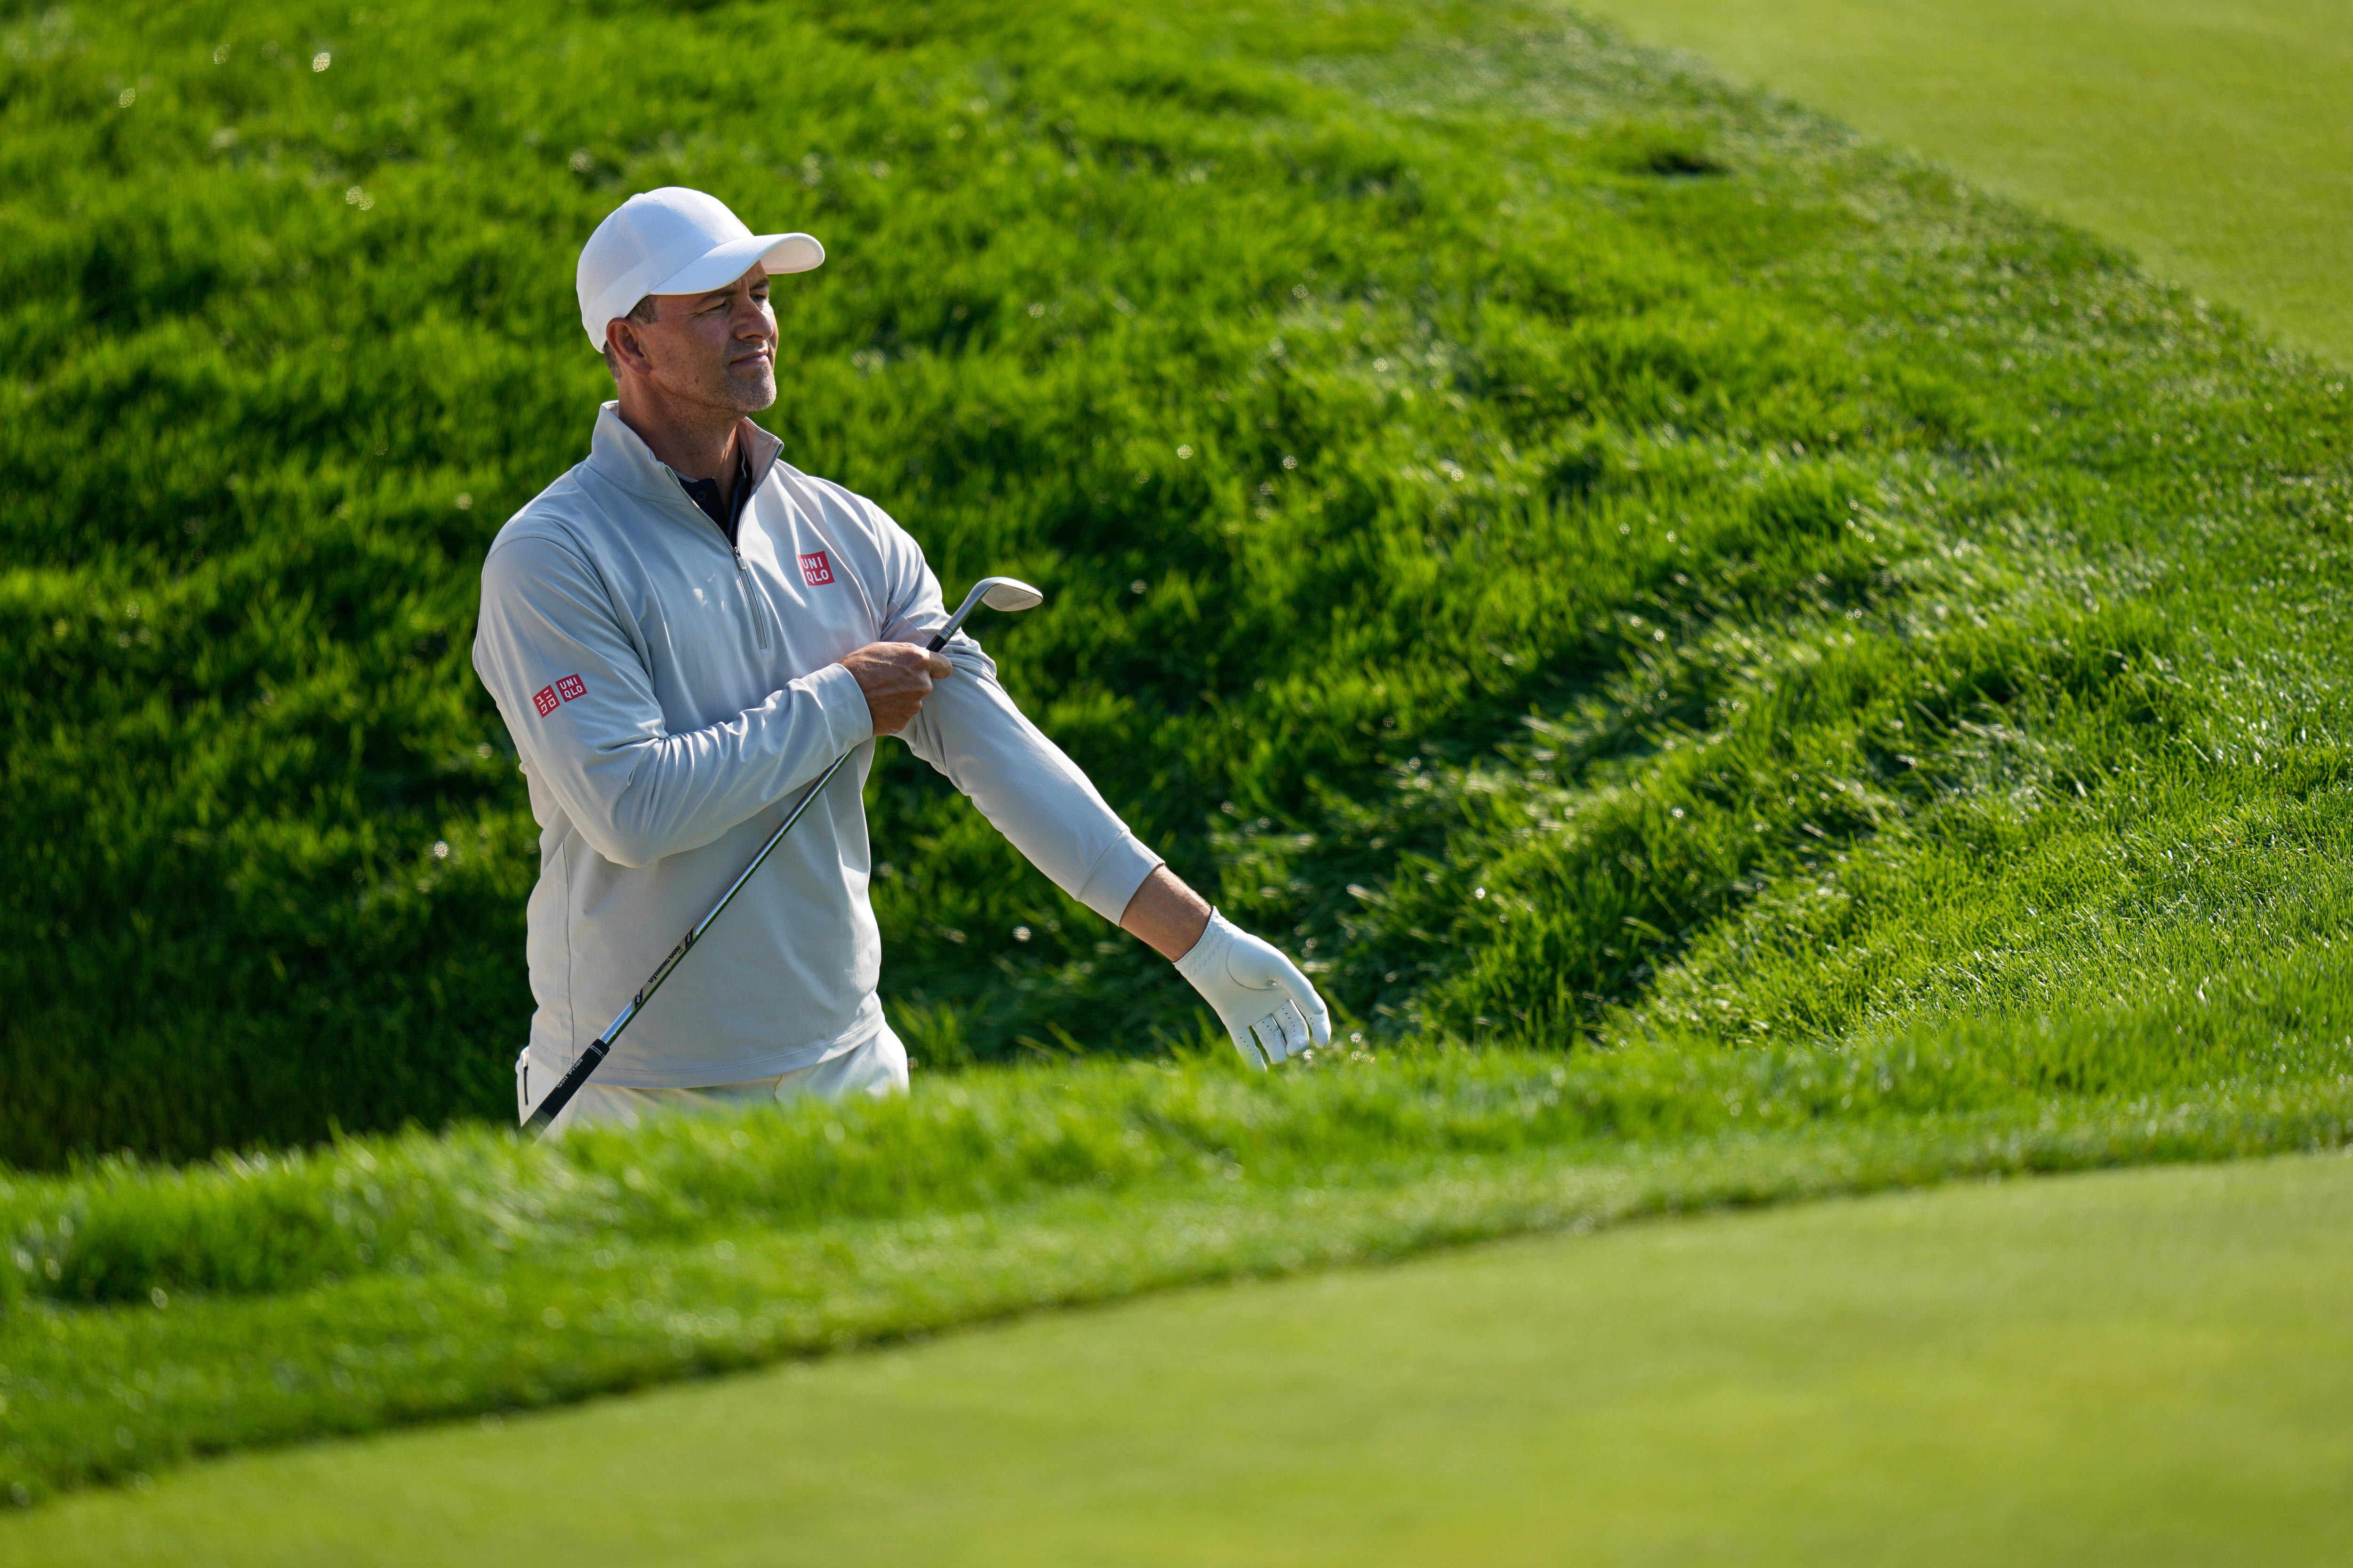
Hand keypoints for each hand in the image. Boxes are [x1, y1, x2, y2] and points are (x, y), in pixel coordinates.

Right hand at [839, 642, 950, 734]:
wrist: (843, 697)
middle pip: (926, 684)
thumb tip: (918, 658)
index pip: (945, 666)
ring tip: (880, 693)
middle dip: (913, 683)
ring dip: (902, 698)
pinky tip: (877, 705)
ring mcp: (914, 704)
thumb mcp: (882, 648)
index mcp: (919, 661)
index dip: (937, 668)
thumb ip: (906, 653)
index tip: (931, 670)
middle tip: (890, 681)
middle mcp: (922, 683)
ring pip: (913, 700)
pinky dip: (893, 711)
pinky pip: (902, 714)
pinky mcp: (904, 721)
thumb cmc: (858, 667)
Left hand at [1174, 909, 1332, 1068]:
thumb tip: (1319, 1012)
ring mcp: (1253, 1012)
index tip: (1322, 1043)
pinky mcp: (1234, 1020)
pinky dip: (1252, 1058)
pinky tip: (1261, 1071)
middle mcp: (1273, 1002)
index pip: (1311, 1013)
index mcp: (1288, 989)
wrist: (1210, 951)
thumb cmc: (1246, 954)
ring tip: (1279, 1057)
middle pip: (1292, 1029)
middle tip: (1294, 1049)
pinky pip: (1245, 1042)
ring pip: (1271, 1038)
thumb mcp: (1277, 967)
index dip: (1320, 1028)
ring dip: (1278, 1051)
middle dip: (1297, 1041)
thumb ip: (1299, 988)